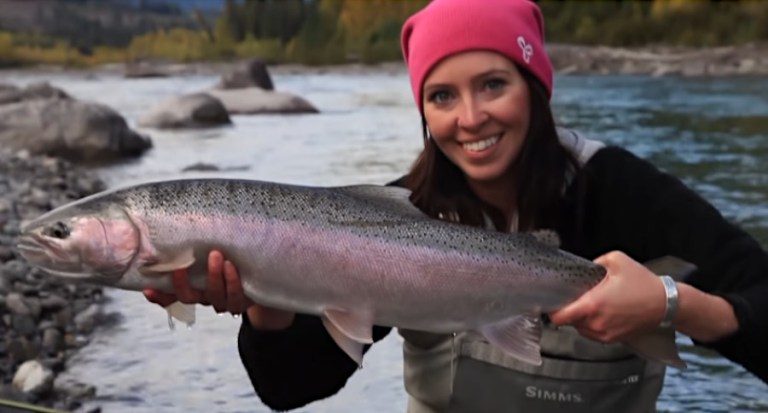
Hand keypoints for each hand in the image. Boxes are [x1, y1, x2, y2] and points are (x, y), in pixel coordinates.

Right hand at [142, 250, 294, 329]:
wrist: (264, 271)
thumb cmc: (232, 253)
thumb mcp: (211, 250)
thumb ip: (195, 243)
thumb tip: (174, 223)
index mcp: (194, 286)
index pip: (170, 296)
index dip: (158, 296)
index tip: (148, 287)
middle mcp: (206, 296)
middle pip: (189, 297)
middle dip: (183, 283)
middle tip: (182, 265)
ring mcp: (224, 300)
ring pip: (214, 298)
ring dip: (214, 278)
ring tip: (216, 255)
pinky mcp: (242, 300)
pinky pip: (235, 298)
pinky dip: (232, 282)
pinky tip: (232, 266)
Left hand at [548, 251, 666, 342]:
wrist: (666, 304)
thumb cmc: (643, 283)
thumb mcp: (616, 261)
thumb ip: (593, 263)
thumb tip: (581, 268)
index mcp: (593, 304)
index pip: (559, 317)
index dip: (551, 309)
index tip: (550, 301)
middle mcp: (596, 323)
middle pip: (568, 321)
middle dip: (569, 309)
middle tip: (576, 296)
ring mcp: (604, 334)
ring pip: (580, 328)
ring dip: (580, 317)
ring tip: (593, 303)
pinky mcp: (612, 339)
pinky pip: (592, 333)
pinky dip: (592, 324)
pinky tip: (603, 311)